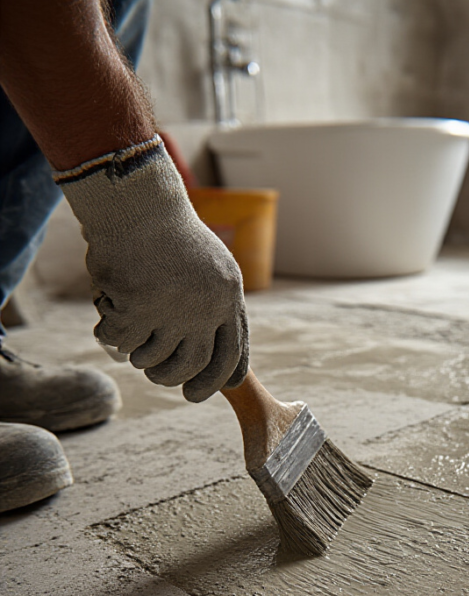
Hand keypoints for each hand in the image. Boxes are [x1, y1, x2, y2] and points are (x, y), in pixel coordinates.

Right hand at [56, 136, 248, 402]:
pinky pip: (122, 340)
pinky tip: (108, 318)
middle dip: (174, 379)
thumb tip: (225, 361)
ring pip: (154, 357)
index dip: (218, 378)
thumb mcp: (210, 265)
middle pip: (194, 365)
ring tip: (133, 342)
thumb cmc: (169, 233)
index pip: (232, 352)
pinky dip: (112, 333)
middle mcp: (206, 306)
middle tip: (158, 378)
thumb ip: (217, 306)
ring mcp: (173, 308)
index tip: (199, 394)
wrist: (138, 202)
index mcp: (228, 296)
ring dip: (140, 355)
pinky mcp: (138, 306)